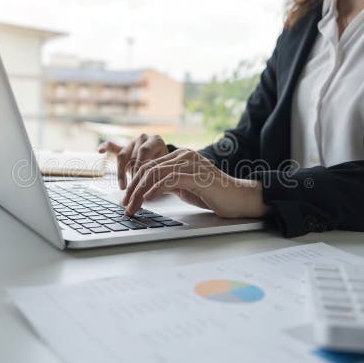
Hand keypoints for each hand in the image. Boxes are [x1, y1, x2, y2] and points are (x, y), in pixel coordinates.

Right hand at [98, 134, 168, 189]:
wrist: (161, 160)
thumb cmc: (163, 165)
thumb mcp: (165, 167)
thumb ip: (159, 173)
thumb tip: (154, 189)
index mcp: (156, 141)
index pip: (145, 152)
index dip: (141, 167)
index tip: (140, 182)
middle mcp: (143, 139)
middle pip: (134, 155)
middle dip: (132, 173)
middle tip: (133, 187)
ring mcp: (131, 142)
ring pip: (123, 155)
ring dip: (121, 172)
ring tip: (122, 185)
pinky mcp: (122, 148)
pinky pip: (112, 146)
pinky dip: (105, 147)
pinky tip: (100, 151)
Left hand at [122, 149, 269, 218]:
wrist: (238, 198)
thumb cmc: (213, 194)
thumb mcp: (185, 186)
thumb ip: (169, 183)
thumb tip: (149, 190)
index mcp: (180, 155)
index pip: (150, 166)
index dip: (135, 182)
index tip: (127, 199)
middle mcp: (184, 155)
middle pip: (149, 169)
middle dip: (134, 189)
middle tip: (125, 205)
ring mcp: (190, 164)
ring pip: (156, 174)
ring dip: (140, 192)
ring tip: (133, 206)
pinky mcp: (196, 175)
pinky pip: (170, 180)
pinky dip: (155, 190)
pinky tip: (147, 199)